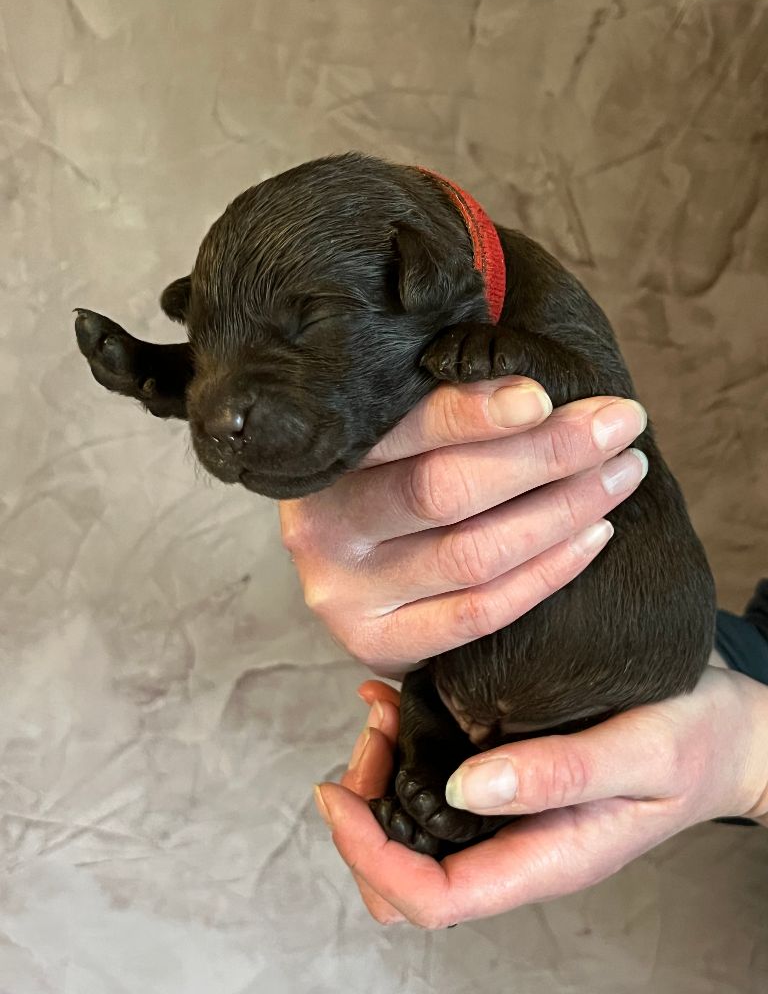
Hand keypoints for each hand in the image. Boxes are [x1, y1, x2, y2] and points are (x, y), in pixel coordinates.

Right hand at [280, 378, 647, 676]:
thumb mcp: (389, 426)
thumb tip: (534, 365)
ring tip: (621, 473)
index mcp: (320, 454)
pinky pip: (478, 614)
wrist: (344, 562)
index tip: (545, 393)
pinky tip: (594, 535)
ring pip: (472, 554)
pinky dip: (547, 573)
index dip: (475, 412)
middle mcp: (321, 527)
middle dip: (547, 454)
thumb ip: (434, 399)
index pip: (401, 430)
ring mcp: (344, 593)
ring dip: (563, 510)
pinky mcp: (375, 643)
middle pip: (445, 491)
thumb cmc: (384, 471)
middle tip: (620, 424)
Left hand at [315, 668, 767, 927]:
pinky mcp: (513, 778)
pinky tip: (399, 699)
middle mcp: (519, 845)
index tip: (338, 795)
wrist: (728, 730)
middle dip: (366, 811)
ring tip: (381, 709)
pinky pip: (439, 781)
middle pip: (409, 871)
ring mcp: (513, 815)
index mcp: (548, 859)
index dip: (371, 856)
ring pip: (415, 826)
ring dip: (382, 773)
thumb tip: (464, 787)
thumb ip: (562, 775)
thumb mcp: (643, 751)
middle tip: (369, 734)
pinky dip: (406, 745)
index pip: (436, 898)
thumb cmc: (696, 741)